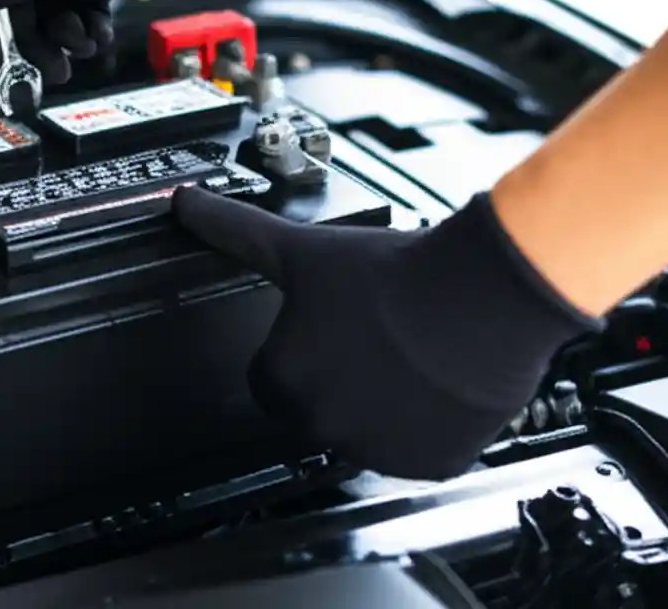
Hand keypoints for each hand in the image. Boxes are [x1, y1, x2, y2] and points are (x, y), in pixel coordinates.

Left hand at [173, 188, 598, 479]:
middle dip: (341, 378)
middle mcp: (323, 427)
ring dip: (382, 404)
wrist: (480, 296)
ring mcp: (379, 451)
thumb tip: (187, 203)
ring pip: (370, 432)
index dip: (299, 351)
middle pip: (320, 408)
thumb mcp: (302, 248)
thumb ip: (235, 231)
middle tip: (374, 337)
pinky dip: (428, 426)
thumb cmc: (396, 275)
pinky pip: (420, 450)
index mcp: (283, 382)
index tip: (329, 330)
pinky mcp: (430, 463)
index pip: (272, 379)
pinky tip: (436, 382)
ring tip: (409, 354)